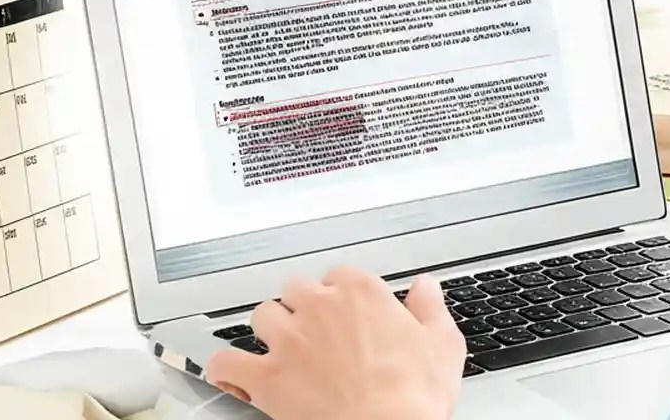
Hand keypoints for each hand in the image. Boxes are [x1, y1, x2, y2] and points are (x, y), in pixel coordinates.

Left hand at [206, 267, 465, 419]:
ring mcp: (289, 341)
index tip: (351, 311)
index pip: (341, 274)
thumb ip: (430, 308)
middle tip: (318, 329)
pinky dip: (227, 368)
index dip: (344, 294)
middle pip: (297, 289)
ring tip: (282, 345)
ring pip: (263, 316)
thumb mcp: (442, 344)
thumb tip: (425, 288)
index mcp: (361, 293)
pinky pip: (227, 363)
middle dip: (305, 306)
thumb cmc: (413, 396)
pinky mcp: (267, 378)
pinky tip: (236, 373)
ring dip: (270, 328)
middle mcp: (319, 308)